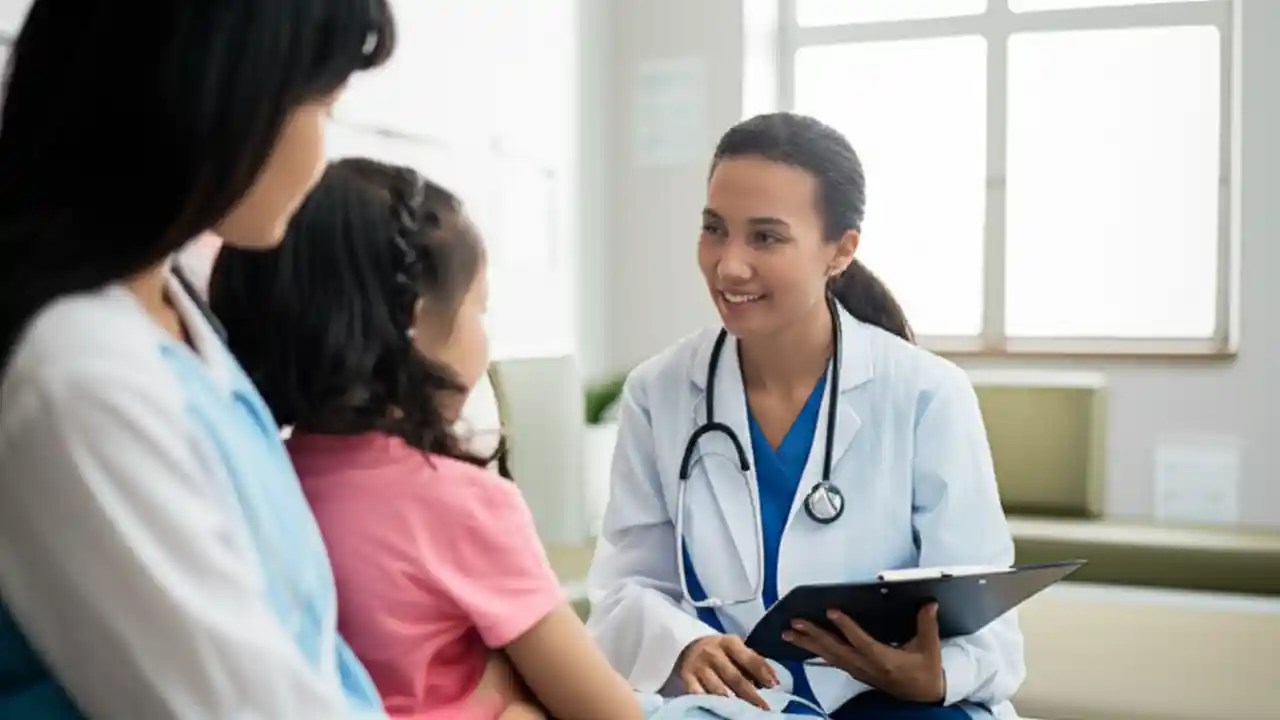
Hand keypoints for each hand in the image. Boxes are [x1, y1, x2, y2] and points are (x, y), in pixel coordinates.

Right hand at [677, 635, 778, 709]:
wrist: (687, 647)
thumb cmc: (719, 651)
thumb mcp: (735, 649)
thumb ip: (751, 662)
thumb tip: (772, 681)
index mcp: (729, 643)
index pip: (749, 658)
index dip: (762, 671)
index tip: (774, 685)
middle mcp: (713, 652)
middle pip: (734, 677)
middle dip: (750, 694)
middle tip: (763, 707)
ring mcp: (698, 666)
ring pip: (717, 688)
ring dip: (731, 701)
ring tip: (743, 712)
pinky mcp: (686, 678)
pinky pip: (698, 694)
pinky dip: (709, 702)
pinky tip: (719, 710)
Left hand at [783, 603, 945, 704]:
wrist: (923, 695)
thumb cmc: (925, 673)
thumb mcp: (930, 648)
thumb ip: (927, 624)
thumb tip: (928, 604)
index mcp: (885, 660)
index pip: (861, 641)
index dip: (845, 626)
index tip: (831, 611)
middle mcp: (867, 667)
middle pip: (836, 650)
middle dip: (814, 635)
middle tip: (796, 622)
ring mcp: (859, 670)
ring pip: (829, 656)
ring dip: (808, 644)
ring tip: (789, 633)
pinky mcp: (855, 671)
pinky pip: (831, 661)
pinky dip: (815, 651)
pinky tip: (803, 643)